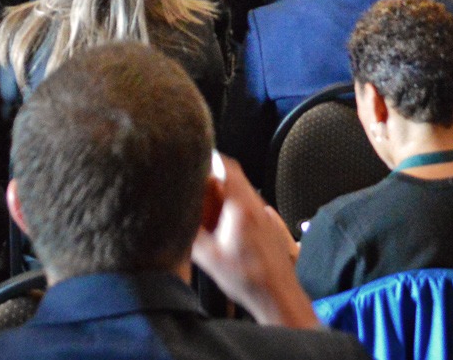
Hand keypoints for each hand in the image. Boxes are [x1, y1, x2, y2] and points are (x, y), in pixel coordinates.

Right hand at [192, 156, 320, 328]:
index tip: (196, 158)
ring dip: (223, 197)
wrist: (277, 295)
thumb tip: (176, 218)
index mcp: (241, 206)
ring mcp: (265, 215)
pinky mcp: (268, 227)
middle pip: (234, 179)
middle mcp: (256, 205)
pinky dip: (233, 210)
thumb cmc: (249, 279)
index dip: (211, 158)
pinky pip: (248, 207)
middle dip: (213, 181)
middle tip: (196, 189)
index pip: (229, 166)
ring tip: (207, 212)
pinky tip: (223, 228)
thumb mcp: (209, 257)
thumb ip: (191, 232)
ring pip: (241, 194)